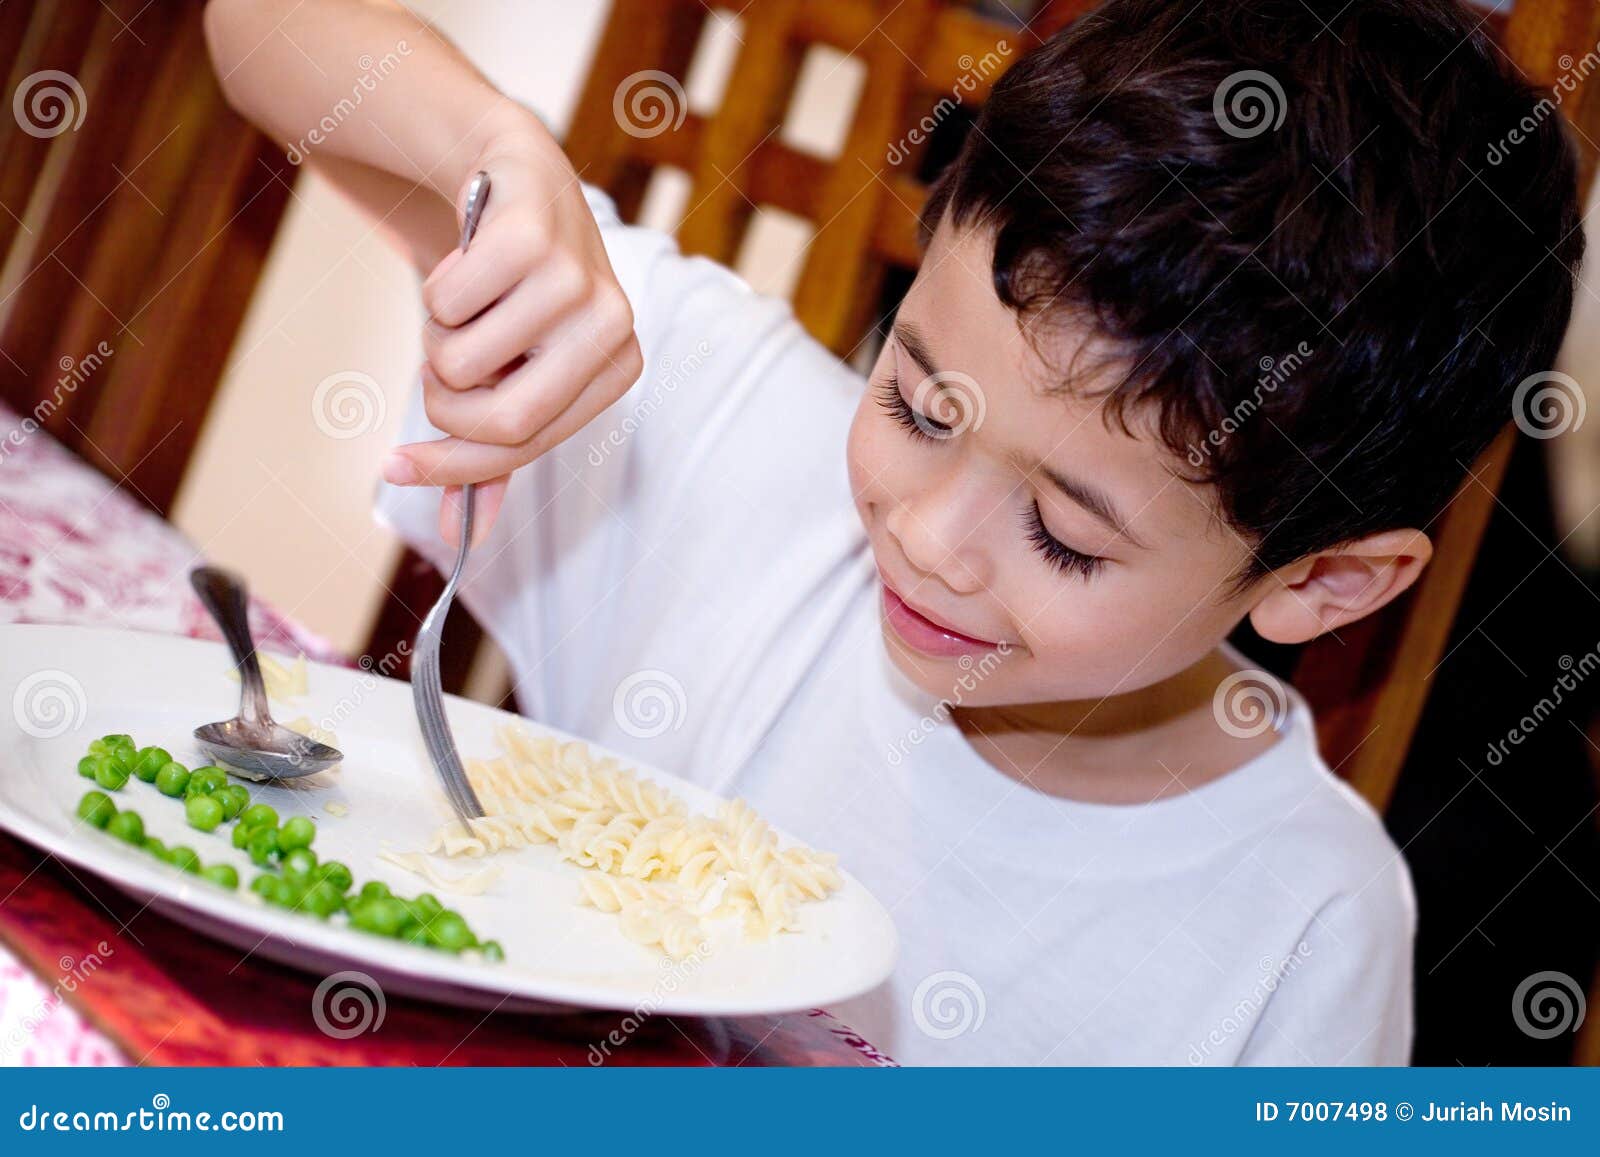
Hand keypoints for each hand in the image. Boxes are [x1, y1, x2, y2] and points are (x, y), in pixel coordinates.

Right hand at [383, 117, 642, 544]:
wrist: (509, 176)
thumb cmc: (514, 290)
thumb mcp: (511, 371)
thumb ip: (492, 449)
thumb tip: (461, 534)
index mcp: (617, 370)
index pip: (525, 447)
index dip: (452, 466)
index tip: (396, 467)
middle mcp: (614, 327)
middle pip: (503, 420)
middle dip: (444, 405)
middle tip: (435, 373)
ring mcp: (580, 279)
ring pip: (463, 359)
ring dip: (438, 336)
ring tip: (467, 300)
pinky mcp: (536, 235)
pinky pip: (449, 300)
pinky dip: (437, 285)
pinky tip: (466, 258)